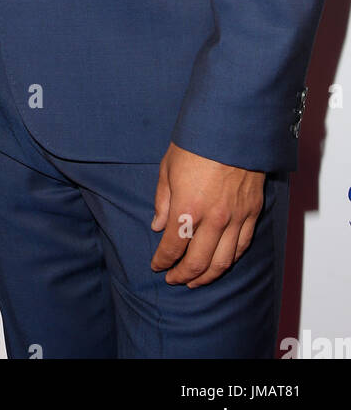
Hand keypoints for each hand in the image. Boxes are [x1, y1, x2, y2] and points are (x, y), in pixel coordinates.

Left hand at [151, 142, 264, 287]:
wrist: (233, 128)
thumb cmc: (196, 143)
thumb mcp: (168, 168)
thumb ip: (162, 201)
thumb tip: (157, 226)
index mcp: (187, 207)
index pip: (172, 247)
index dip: (162, 261)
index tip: (156, 266)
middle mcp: (213, 219)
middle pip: (197, 262)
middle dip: (182, 275)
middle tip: (173, 279)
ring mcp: (236, 218)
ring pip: (222, 262)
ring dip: (207, 276)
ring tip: (195, 281)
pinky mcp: (252, 213)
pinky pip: (242, 246)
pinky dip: (230, 260)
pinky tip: (220, 264)